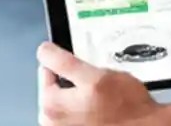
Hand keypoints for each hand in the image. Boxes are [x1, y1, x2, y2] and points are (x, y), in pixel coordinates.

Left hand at [37, 42, 158, 125]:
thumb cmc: (126, 108)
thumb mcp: (96, 75)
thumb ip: (64, 62)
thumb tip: (44, 51)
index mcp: (51, 106)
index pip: (46, 68)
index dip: (64, 62)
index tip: (79, 68)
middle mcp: (51, 124)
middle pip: (53, 88)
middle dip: (70, 84)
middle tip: (94, 87)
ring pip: (64, 102)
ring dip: (77, 99)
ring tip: (99, 102)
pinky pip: (72, 117)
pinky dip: (82, 113)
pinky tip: (98, 114)